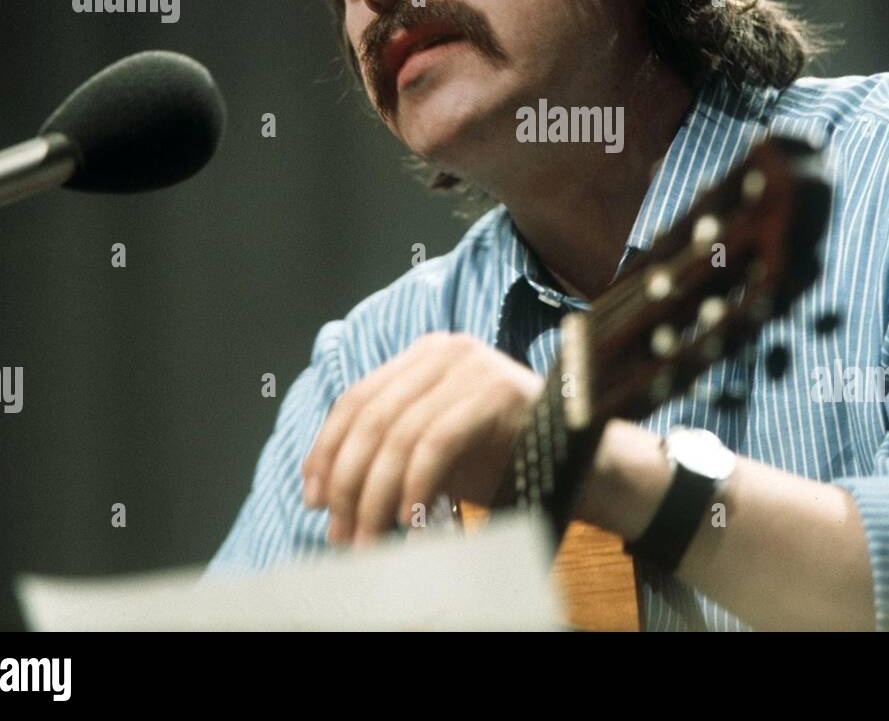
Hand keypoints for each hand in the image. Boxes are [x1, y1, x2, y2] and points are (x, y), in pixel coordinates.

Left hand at [300, 332, 543, 545]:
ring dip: (377, 496)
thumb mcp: (431, 447)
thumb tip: (325, 494)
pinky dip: (416, 487)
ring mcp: (471, 365)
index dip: (327, 451)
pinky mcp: (495, 390)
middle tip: (341, 533)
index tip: (314, 499)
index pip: (356, 398)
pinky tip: (412, 521)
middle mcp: (443, 349)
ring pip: (399, 434)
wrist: (573, 458)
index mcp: (422, 355)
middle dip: (349, 482)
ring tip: (371, 539)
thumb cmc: (497, 456)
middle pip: (371, 416)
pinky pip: (436, 443)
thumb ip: (385, 452)